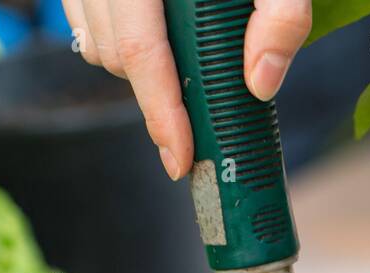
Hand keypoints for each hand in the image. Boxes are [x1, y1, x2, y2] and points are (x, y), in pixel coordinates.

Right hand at [61, 0, 310, 178]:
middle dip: (155, 98)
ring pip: (95, 40)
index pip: (141, 50)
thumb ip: (281, 16)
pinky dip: (122, 42)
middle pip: (114, 52)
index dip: (160, 114)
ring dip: (138, 71)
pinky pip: (89, 18)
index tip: (181, 159)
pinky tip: (162, 45)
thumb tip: (262, 84)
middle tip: (195, 129)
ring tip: (184, 79)